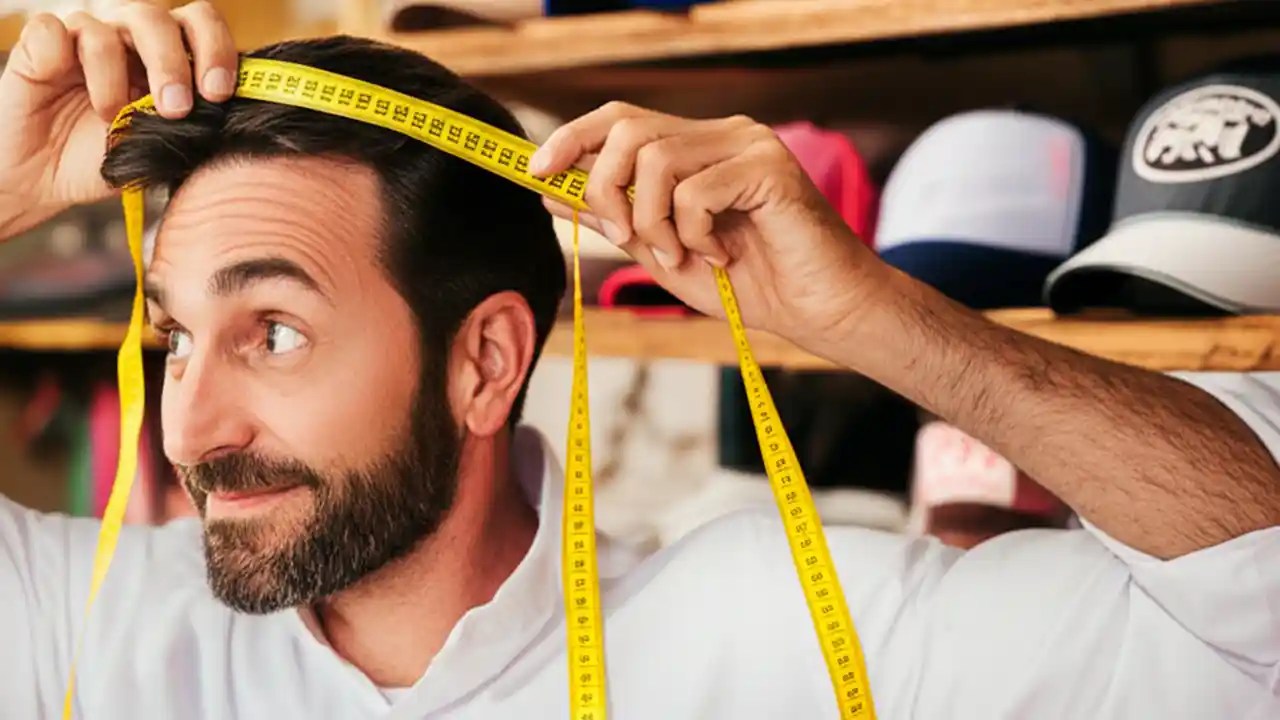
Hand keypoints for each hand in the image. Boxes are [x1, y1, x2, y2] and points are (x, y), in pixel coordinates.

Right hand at [0, 1, 235, 238]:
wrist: (45, 176)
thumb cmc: (107, 157)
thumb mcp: (159, 149)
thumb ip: (193, 130)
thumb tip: (230, 126)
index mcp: (171, 56)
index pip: (202, 29)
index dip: (216, 51)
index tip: (218, 93)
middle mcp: (132, 38)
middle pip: (160, 19)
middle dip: (173, 65)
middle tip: (175, 109)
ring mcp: (87, 35)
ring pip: (109, 29)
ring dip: (115, 78)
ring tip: (112, 117)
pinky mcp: (42, 41)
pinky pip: (53, 30)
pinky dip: (61, 59)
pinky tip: (66, 88)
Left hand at [531, 102, 885, 353]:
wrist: (819, 311)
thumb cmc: (750, 284)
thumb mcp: (665, 253)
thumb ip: (615, 220)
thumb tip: (553, 193)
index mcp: (697, 146)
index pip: (620, 118)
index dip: (571, 138)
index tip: (536, 171)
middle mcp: (721, 133)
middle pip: (628, 130)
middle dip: (605, 189)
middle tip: (623, 239)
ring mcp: (748, 143)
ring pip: (656, 159)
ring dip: (651, 221)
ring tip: (681, 256)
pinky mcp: (769, 165)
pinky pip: (694, 189)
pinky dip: (692, 233)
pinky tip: (721, 255)